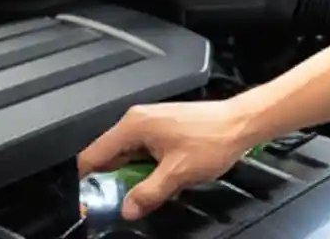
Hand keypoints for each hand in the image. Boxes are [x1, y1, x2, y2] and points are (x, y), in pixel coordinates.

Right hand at [77, 100, 258, 220]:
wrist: (241, 123)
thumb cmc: (212, 138)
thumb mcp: (176, 173)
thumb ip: (147, 193)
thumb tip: (127, 208)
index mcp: (133, 126)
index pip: (93, 155)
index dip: (88, 181)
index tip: (92, 201)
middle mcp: (138, 121)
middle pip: (110, 157)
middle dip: (115, 181)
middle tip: (127, 201)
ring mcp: (151, 123)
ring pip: (129, 156)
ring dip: (136, 176)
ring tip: (154, 189)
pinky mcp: (163, 128)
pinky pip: (144, 152)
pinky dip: (149, 168)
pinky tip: (165, 179)